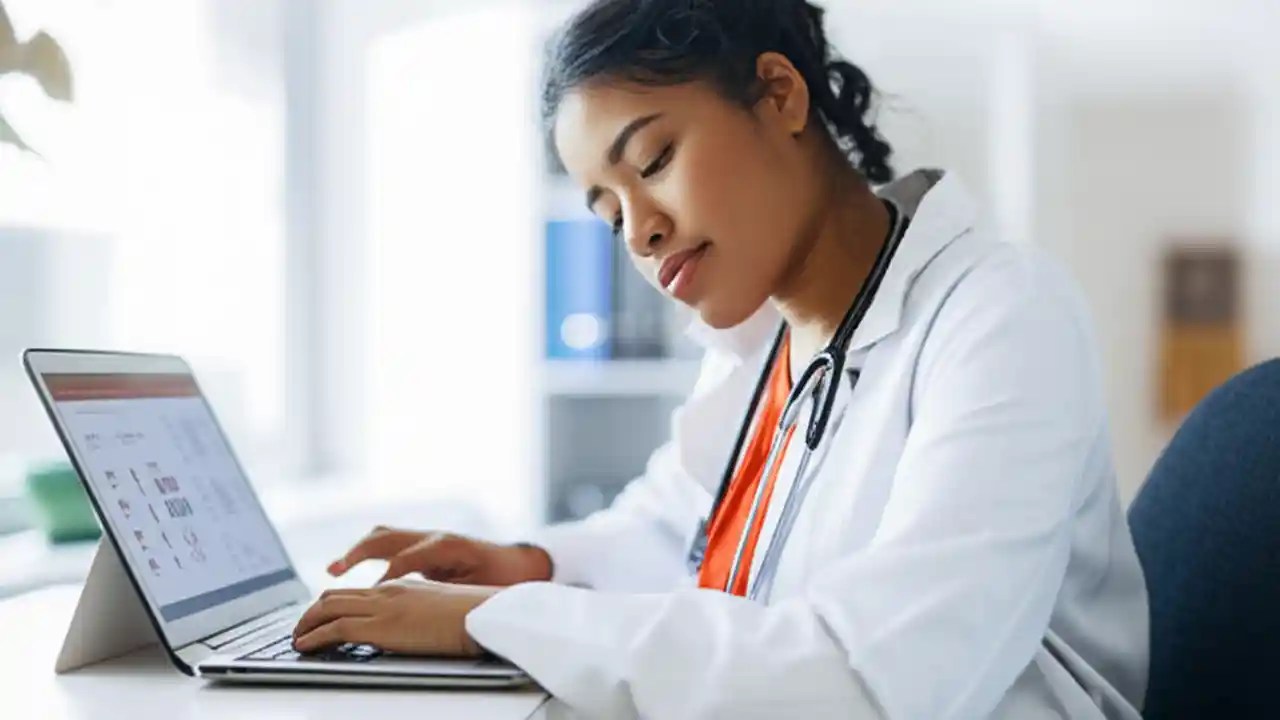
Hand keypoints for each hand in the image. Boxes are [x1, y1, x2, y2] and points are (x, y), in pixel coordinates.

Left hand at [292, 580, 497, 655]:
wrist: (484, 615)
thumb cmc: (471, 616)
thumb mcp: (437, 609)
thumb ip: (416, 613)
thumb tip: (408, 629)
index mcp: (400, 587)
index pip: (353, 592)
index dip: (329, 603)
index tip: (318, 617)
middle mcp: (386, 591)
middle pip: (334, 595)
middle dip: (310, 612)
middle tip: (299, 628)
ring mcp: (382, 606)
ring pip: (327, 607)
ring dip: (305, 622)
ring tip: (296, 637)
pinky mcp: (381, 626)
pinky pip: (335, 628)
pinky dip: (313, 636)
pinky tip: (304, 646)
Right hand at [327, 526, 552, 585]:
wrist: (520, 564)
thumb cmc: (501, 580)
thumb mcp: (480, 591)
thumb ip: (451, 595)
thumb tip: (427, 605)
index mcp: (448, 546)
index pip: (408, 559)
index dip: (388, 579)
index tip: (371, 597)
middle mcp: (434, 536)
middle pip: (388, 537)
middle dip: (359, 553)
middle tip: (333, 571)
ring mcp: (427, 538)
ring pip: (385, 535)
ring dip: (358, 550)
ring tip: (333, 569)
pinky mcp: (423, 546)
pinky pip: (389, 544)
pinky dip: (368, 554)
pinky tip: (350, 569)